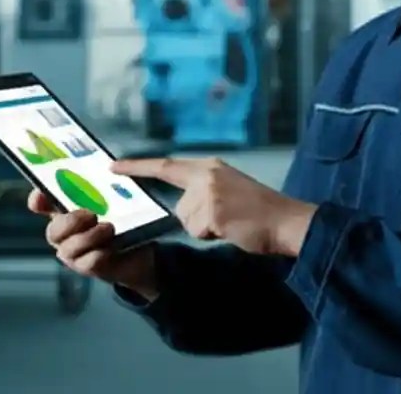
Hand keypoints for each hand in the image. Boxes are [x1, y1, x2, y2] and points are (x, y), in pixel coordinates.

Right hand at [27, 189, 159, 300]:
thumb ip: (106, 186)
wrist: (139, 250)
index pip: (41, 203)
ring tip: (110, 228)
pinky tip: (111, 247)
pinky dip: (99, 254)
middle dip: (70, 222)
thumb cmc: (121, 219)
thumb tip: (111, 167)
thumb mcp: (114, 199)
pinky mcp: (88, 268)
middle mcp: (63, 234)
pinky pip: (87, 263)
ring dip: (89, 237)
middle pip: (54, 230)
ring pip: (69, 249)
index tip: (40, 195)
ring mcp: (73, 254)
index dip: (38, 200)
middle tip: (91, 215)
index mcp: (64, 210)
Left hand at [111, 157, 316, 256]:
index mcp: (210, 167)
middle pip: (181, 206)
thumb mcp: (229, 191)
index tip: (113, 166)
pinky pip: (198, 231)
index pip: (166, 165)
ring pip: (188, 221)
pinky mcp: (212, 210)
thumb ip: (205, 192)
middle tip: (227, 220)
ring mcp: (208, 191)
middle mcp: (206, 174)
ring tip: (234, 222)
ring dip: (207, 229)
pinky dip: (214, 235)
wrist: (287, 220)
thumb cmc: (261, 212)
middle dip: (198, 220)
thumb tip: (186, 211)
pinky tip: (233, 228)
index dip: (138, 167)